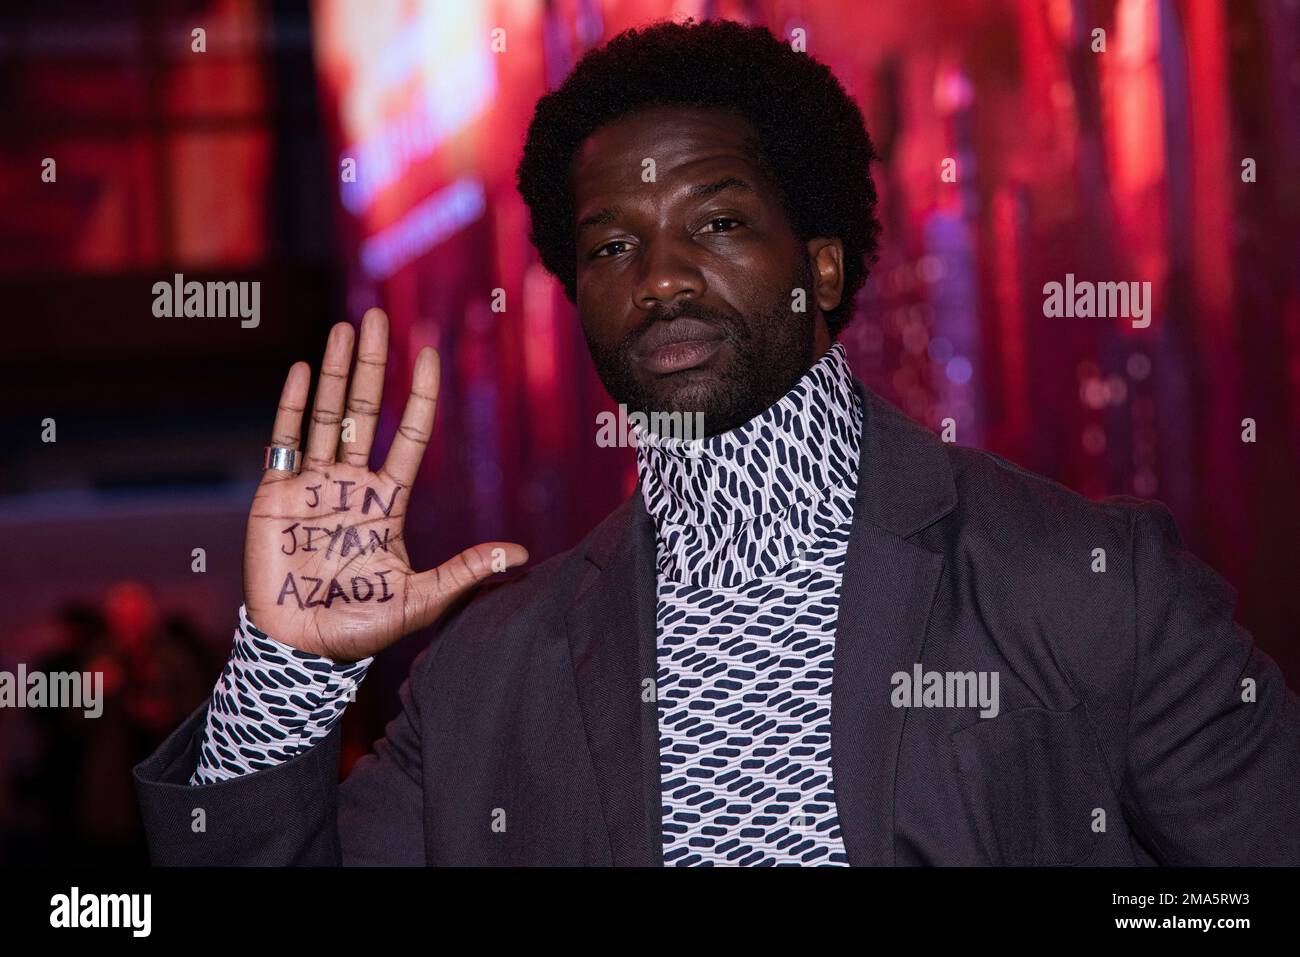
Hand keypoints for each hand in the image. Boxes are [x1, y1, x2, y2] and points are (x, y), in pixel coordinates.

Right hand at [242, 309, 526, 660]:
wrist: (304, 648)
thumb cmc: (362, 627)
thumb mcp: (423, 599)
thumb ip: (466, 572)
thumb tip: (523, 553)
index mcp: (386, 501)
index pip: (407, 434)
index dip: (417, 395)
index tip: (428, 353)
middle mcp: (350, 484)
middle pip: (361, 411)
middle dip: (370, 365)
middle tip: (378, 317)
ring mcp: (312, 487)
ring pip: (323, 416)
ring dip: (331, 372)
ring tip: (343, 329)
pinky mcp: (276, 497)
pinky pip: (283, 443)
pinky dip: (290, 407)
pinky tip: (300, 370)